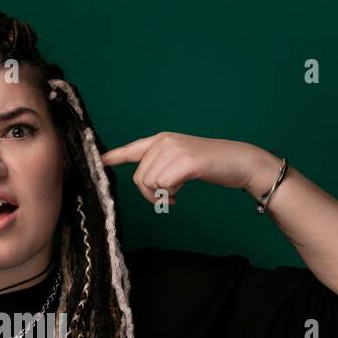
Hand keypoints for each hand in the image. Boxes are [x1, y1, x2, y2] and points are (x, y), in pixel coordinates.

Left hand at [100, 133, 263, 205]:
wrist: (239, 161)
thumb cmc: (210, 164)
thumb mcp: (180, 161)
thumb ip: (161, 166)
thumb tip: (145, 182)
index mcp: (162, 140)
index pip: (132, 148)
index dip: (113, 156)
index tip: (99, 161)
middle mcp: (165, 141)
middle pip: (139, 176)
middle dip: (150, 194)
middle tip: (168, 197)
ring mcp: (175, 149)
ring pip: (150, 182)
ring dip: (162, 195)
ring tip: (177, 192)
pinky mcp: (186, 161)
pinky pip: (164, 184)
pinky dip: (171, 194)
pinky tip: (181, 194)